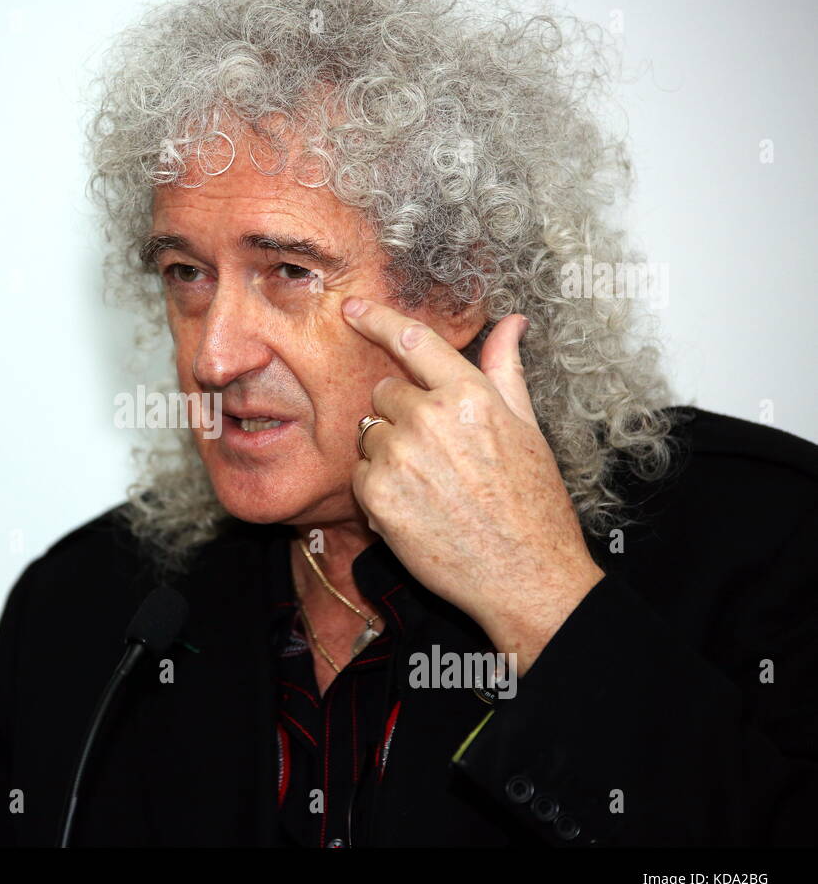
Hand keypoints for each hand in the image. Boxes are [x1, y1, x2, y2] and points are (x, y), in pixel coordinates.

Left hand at [342, 297, 602, 670]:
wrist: (526, 576)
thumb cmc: (532, 504)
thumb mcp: (527, 429)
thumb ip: (506, 372)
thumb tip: (510, 323)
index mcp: (470, 396)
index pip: (411, 340)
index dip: (376, 318)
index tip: (351, 307)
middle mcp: (429, 420)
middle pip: (384, 394)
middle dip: (401, 416)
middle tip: (438, 455)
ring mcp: (399, 458)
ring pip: (370, 436)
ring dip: (389, 454)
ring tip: (432, 487)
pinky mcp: (376, 496)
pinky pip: (360, 475)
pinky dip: (379, 490)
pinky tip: (417, 509)